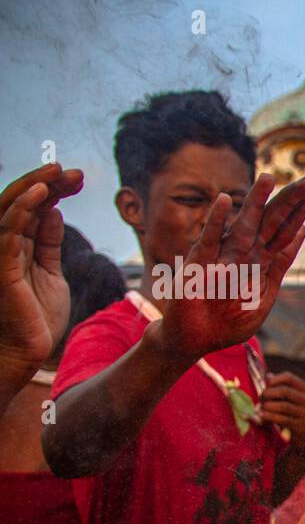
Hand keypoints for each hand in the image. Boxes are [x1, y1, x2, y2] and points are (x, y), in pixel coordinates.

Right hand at [0, 164, 83, 382]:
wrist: (26, 353)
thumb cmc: (36, 318)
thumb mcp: (49, 273)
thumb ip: (47, 243)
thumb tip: (53, 211)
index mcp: (16, 246)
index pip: (32, 208)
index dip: (53, 189)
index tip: (78, 178)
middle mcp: (3, 244)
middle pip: (21, 202)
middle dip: (47, 183)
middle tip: (75, 171)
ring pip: (12, 209)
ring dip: (37, 188)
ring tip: (60, 172)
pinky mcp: (0, 267)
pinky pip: (8, 232)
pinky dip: (23, 210)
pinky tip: (42, 195)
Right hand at [157, 174, 304, 361]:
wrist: (197, 339)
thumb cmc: (229, 320)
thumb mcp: (264, 296)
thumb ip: (279, 267)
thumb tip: (300, 235)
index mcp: (262, 260)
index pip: (285, 230)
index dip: (301, 211)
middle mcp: (244, 252)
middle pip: (270, 222)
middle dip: (290, 202)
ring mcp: (223, 256)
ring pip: (243, 224)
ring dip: (256, 202)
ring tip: (269, 179)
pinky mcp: (199, 264)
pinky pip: (209, 241)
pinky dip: (215, 221)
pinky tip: (224, 201)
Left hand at [258, 370, 304, 441]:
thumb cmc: (297, 416)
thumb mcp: (293, 401)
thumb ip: (281, 388)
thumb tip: (268, 376)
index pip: (289, 378)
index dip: (274, 380)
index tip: (266, 386)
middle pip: (285, 391)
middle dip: (268, 393)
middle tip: (261, 399)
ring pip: (283, 406)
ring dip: (268, 406)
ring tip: (260, 409)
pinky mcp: (302, 427)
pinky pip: (282, 419)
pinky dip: (269, 417)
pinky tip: (262, 416)